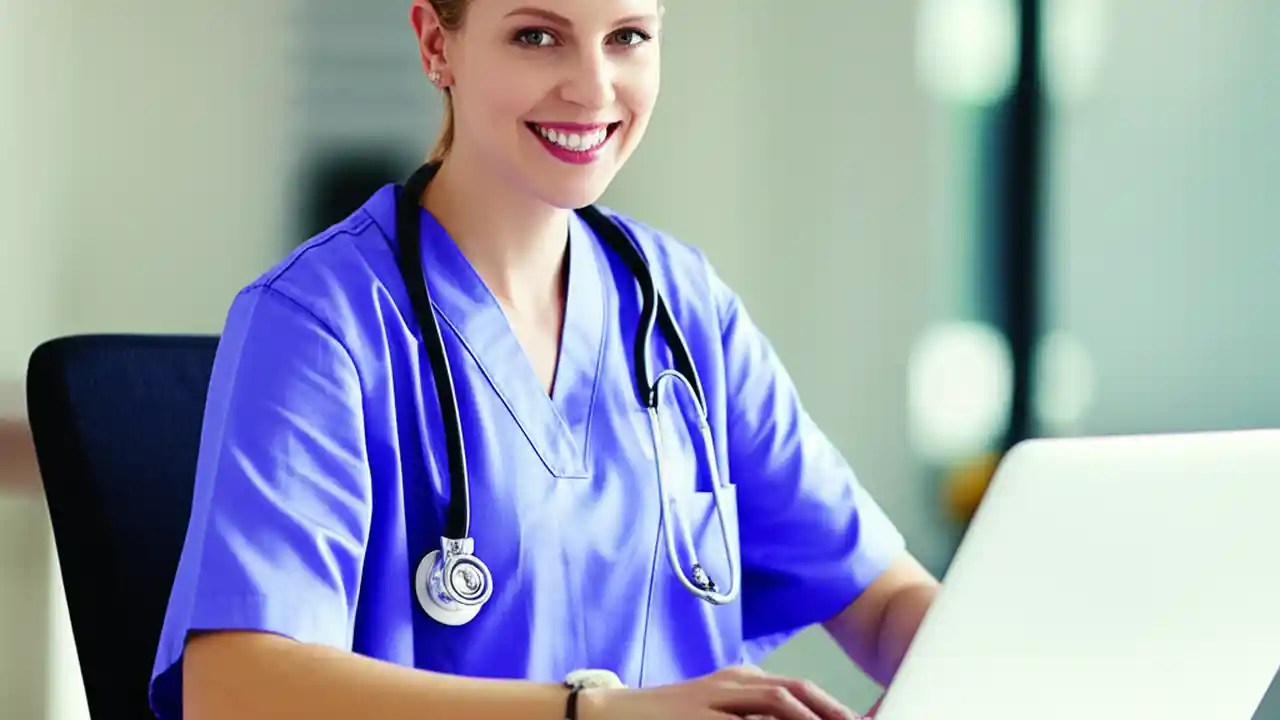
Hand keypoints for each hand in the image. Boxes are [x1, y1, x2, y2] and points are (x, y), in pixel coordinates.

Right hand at [581, 665, 863, 719]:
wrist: (612, 714)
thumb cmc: (668, 719)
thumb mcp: (716, 713)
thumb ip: (753, 717)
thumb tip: (797, 719)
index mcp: (742, 681)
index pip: (799, 691)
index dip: (832, 707)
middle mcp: (734, 683)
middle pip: (796, 692)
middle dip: (832, 710)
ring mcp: (717, 697)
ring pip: (779, 700)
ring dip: (812, 715)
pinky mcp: (701, 714)